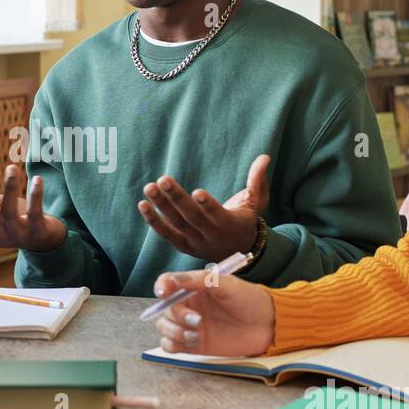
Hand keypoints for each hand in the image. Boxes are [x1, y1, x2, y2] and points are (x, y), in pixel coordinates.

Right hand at [0, 164, 67, 252]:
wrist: (45, 240)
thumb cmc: (16, 220)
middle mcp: (0, 237)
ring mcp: (19, 237)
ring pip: (10, 212)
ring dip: (10, 188)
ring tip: (11, 168)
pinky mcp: (38, 232)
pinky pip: (35, 213)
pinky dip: (35, 195)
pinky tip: (37, 179)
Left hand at [138, 154, 271, 261]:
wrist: (237, 251)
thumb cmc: (246, 220)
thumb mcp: (257, 202)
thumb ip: (258, 181)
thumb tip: (264, 157)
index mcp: (230, 225)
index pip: (218, 216)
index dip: (208, 205)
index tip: (197, 191)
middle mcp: (211, 236)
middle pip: (191, 218)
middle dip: (176, 199)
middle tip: (162, 179)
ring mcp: (195, 242)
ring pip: (176, 224)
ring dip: (161, 206)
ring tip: (149, 188)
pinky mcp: (183, 245)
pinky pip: (166, 234)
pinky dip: (154, 221)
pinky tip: (143, 205)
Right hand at [151, 269, 274, 357]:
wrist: (267, 325)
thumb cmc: (249, 300)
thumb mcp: (226, 284)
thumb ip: (200, 280)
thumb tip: (173, 280)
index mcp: (193, 287)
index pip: (167, 283)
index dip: (162, 286)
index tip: (163, 293)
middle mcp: (188, 305)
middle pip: (164, 309)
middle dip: (177, 317)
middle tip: (198, 322)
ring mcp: (189, 326)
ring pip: (164, 328)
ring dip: (175, 332)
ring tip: (197, 335)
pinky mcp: (192, 345)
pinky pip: (169, 346)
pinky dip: (174, 345)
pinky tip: (193, 343)